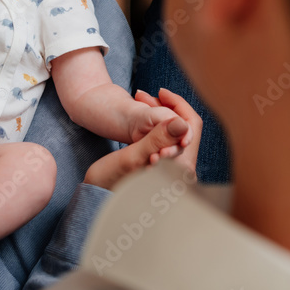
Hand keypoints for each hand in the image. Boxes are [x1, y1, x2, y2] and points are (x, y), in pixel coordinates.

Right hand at [83, 89, 202, 188]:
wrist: (98, 197)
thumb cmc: (111, 181)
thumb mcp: (132, 158)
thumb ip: (158, 139)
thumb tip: (181, 124)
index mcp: (180, 170)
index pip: (191, 126)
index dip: (178, 105)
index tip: (159, 92)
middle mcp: (183, 172)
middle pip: (185, 128)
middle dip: (165, 108)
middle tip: (142, 96)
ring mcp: (175, 171)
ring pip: (174, 133)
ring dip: (159, 116)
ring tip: (139, 103)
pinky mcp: (166, 170)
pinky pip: (167, 140)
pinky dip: (155, 127)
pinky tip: (140, 120)